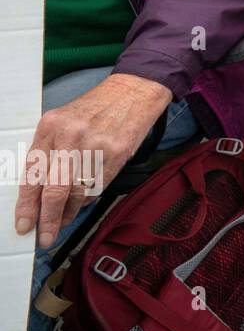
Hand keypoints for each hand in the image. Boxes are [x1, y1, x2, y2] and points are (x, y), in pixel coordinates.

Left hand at [16, 74, 171, 247]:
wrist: (132, 93)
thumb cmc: (94, 110)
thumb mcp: (62, 122)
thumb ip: (49, 151)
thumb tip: (37, 193)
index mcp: (50, 127)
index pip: (33, 174)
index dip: (27, 205)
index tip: (24, 225)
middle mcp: (71, 137)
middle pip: (55, 190)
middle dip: (48, 219)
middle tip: (45, 236)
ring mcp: (96, 146)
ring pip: (77, 193)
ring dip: (69, 212)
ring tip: (63, 219)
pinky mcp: (116, 154)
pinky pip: (96, 187)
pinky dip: (86, 199)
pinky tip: (81, 200)